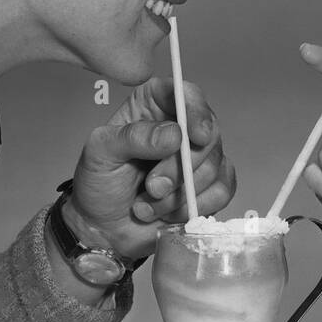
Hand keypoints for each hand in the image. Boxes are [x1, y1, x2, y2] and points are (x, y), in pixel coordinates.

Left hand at [66, 77, 235, 260]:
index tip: (196, 136)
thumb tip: (175, 134)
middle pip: (208, 134)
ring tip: (149, 201)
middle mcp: (181, 126)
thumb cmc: (99, 183)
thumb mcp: (101, 152)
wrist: (104, 227)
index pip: (185, 94)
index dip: (196, 111)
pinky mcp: (210, 185)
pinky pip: (222, 190)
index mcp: (153, 106)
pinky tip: (168, 212)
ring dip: (180, 194)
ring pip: (214, 166)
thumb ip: (133, 137)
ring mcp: (199, 156)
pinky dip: (193, 207)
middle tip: (152, 187)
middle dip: (180, 169)